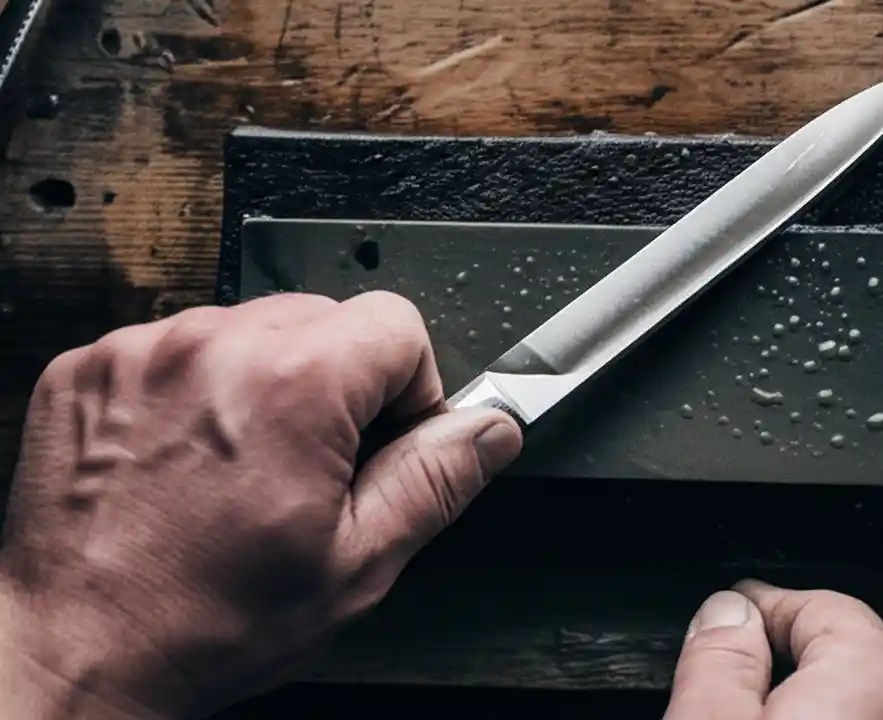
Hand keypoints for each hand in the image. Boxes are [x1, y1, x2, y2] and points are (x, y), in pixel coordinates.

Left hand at [0, 292, 521, 718]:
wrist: (74, 652)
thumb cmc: (206, 619)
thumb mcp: (356, 562)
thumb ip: (436, 479)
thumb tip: (491, 428)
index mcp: (294, 384)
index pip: (396, 322)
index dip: (408, 388)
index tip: (379, 442)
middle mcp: (214, 345)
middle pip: (325, 319)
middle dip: (338, 384)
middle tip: (311, 469)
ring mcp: (142, 350)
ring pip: (251, 329)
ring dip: (265, 384)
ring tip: (240, 472)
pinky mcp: (90, 366)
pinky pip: (177, 347)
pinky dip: (195, 390)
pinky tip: (186, 461)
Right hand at [665, 580, 882, 719]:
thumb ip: (717, 661)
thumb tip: (725, 614)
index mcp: (875, 683)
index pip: (821, 606)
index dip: (765, 603)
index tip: (736, 605)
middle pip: (856, 660)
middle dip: (800, 653)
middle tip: (745, 652)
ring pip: (875, 708)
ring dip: (829, 703)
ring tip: (772, 707)